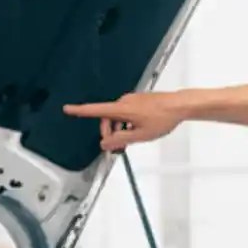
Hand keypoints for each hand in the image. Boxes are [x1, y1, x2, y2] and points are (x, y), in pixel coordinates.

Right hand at [62, 93, 185, 151]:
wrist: (180, 105)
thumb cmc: (162, 118)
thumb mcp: (140, 135)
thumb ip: (120, 140)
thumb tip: (104, 144)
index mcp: (121, 109)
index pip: (96, 110)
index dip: (80, 111)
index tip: (67, 109)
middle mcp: (124, 102)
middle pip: (107, 118)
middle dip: (109, 132)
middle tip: (118, 147)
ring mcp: (132, 100)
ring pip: (118, 117)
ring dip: (120, 129)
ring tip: (132, 139)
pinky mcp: (139, 101)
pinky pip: (126, 113)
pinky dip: (127, 123)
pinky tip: (139, 130)